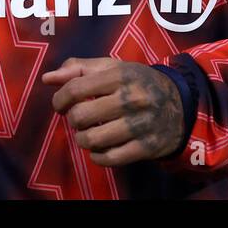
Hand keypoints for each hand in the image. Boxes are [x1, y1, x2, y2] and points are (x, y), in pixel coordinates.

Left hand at [43, 57, 184, 165]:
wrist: (180, 104)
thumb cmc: (137, 83)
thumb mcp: (112, 68)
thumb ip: (79, 68)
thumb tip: (47, 78)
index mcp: (121, 75)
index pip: (76, 89)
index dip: (59, 99)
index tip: (60, 105)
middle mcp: (131, 99)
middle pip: (81, 116)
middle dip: (73, 119)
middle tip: (79, 118)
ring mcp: (140, 125)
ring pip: (92, 140)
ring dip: (83, 139)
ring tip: (88, 133)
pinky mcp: (146, 147)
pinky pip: (109, 159)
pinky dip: (97, 156)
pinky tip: (100, 148)